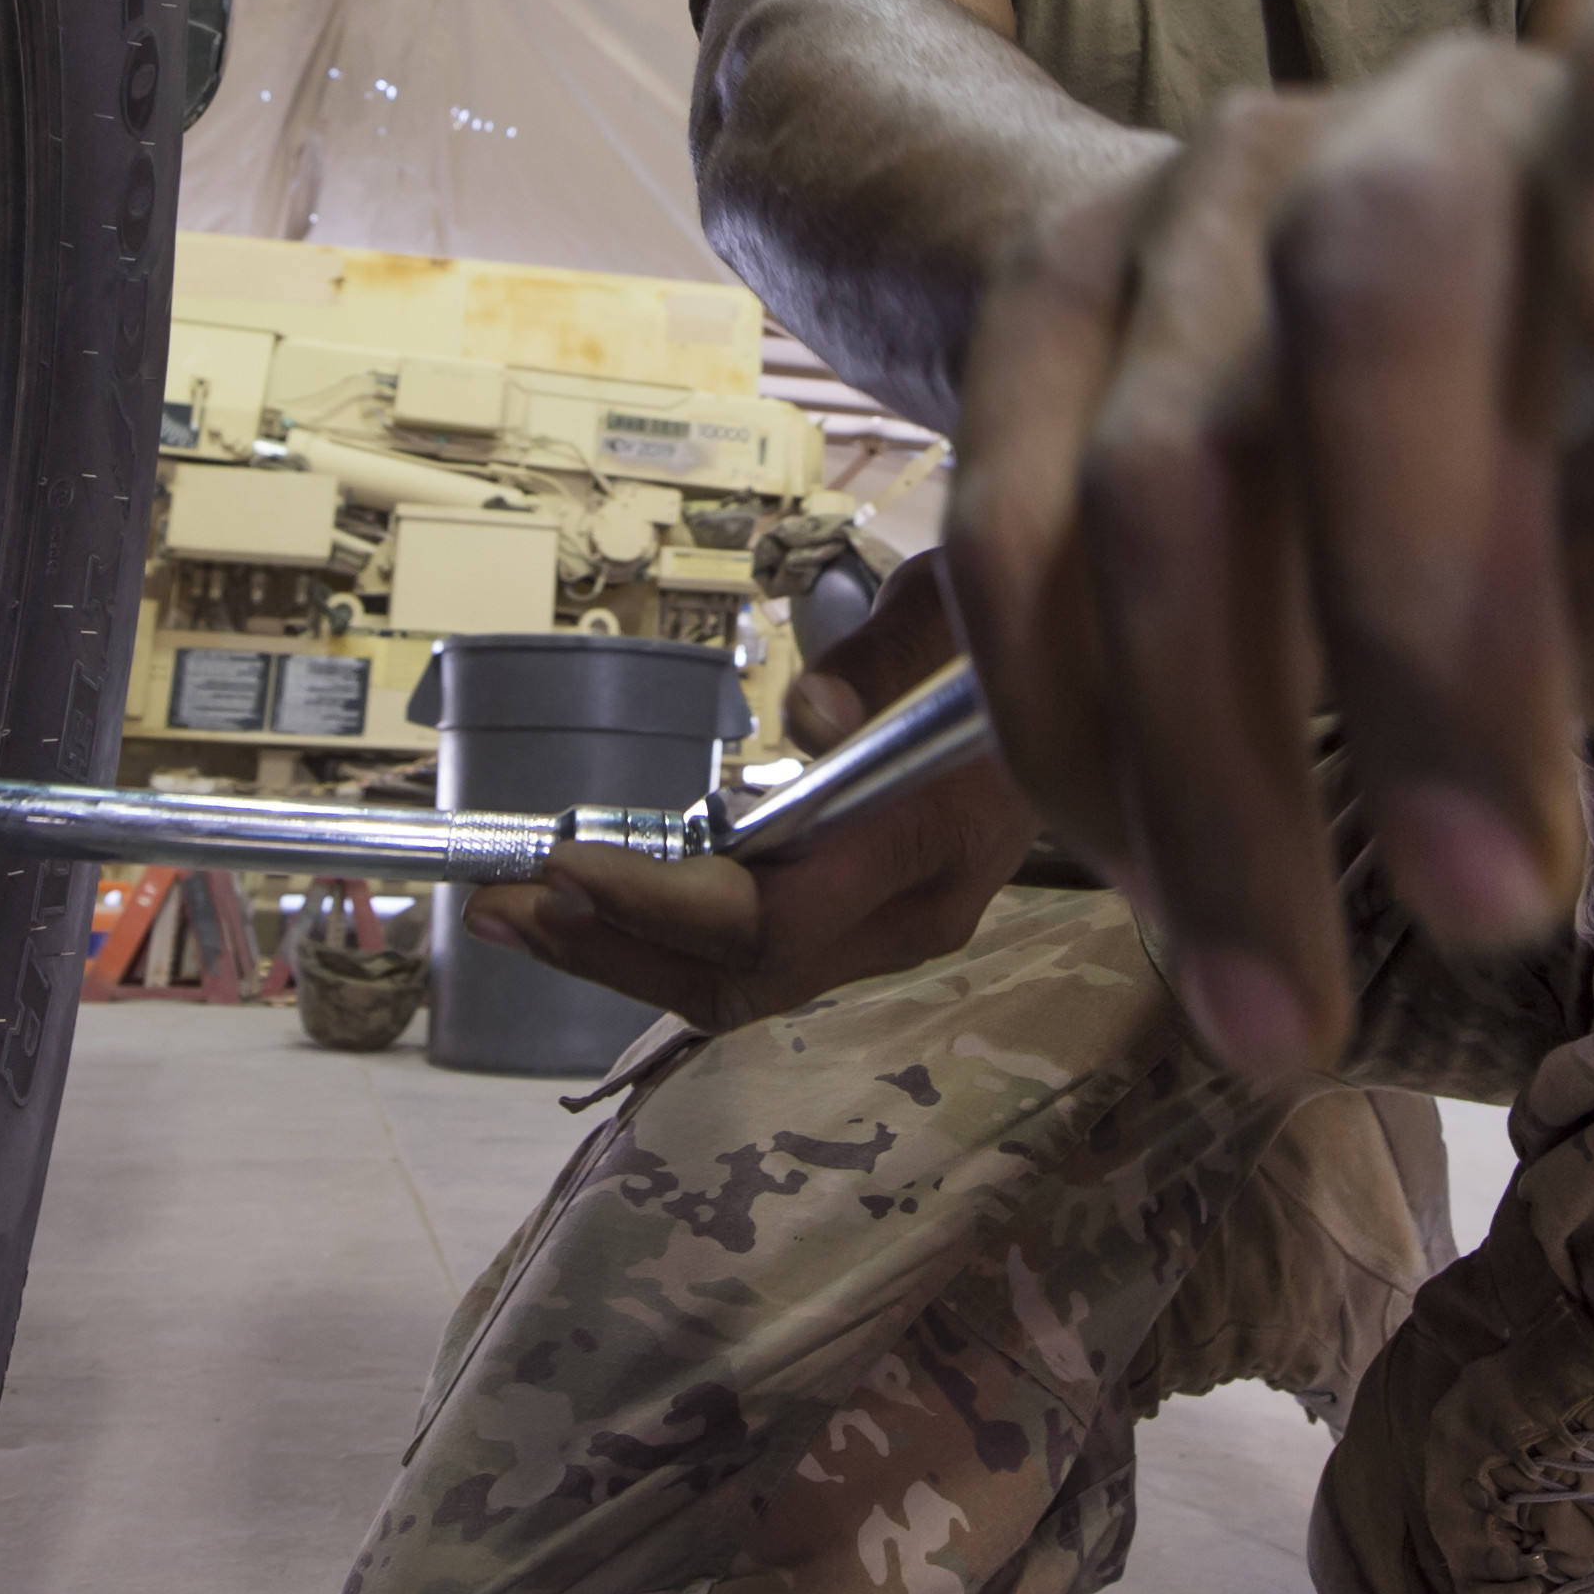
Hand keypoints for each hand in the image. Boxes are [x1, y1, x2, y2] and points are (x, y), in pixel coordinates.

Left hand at [461, 550, 1029, 1029]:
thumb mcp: (959, 607)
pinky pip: (749, 960)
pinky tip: (584, 911)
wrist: (1093, 688)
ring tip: (512, 917)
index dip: (659, 905)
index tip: (563, 863)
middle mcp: (913, 913)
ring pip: (735, 986)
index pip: (777, 919)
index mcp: (938, 842)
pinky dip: (657, 942)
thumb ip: (886, 658)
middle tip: (500, 902)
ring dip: (615, 957)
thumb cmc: (1014, 629)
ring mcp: (890, 932)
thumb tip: (805, 713)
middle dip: (610, 947)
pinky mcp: (865, 927)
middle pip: (741, 977)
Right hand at [942, 0, 1593, 1073]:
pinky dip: (1073, 730)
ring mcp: (1212, 177)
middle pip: (1379, 291)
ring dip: (1219, 770)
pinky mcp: (1051, 279)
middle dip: (1425, 623)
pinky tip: (1156, 891)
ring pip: (1165, 461)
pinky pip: (1009, 520)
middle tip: (1492, 905)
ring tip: (1290, 1020)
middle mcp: (1437, 91)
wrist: (1399, 302)